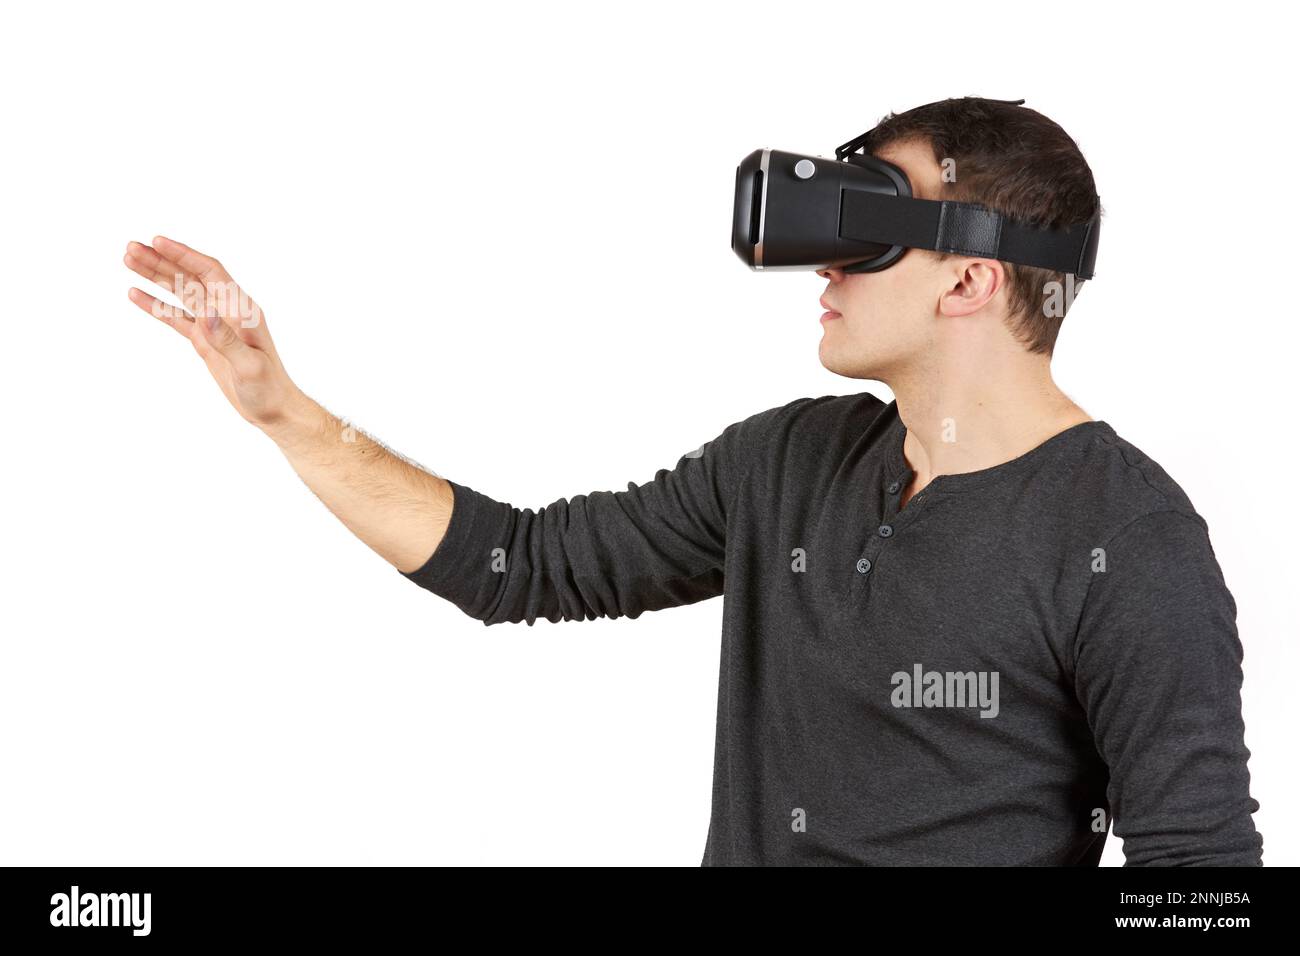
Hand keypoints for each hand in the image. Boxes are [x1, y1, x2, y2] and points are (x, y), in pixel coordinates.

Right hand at [125, 235, 301, 428]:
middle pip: (190, 277)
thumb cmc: (268, 388)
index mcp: (241, 310)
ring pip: (181, 293)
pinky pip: (176, 317)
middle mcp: (227, 311)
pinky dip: (156, 305)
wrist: (273, 409)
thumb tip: (206, 312)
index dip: (184, 254)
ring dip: (156, 276)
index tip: (156, 242)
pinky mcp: (204, 340)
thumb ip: (227, 340)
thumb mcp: (250, 366)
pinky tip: (135, 294)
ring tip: (128, 259)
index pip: (210, 272)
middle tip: (129, 248)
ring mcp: (213, 325)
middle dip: (161, 260)